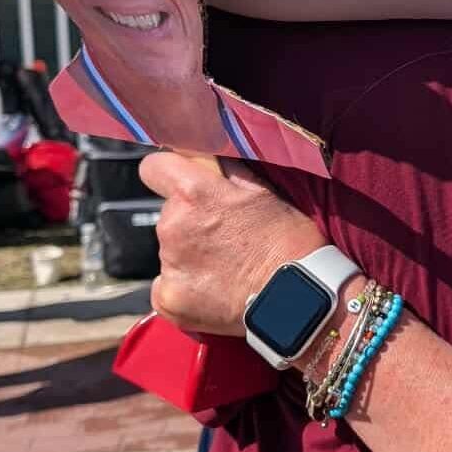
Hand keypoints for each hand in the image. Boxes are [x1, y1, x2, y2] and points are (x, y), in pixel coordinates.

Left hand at [140, 153, 327, 335]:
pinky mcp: (167, 298)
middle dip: (191, 220)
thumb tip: (208, 152)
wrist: (297, 296)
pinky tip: (215, 290)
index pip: (154, 168)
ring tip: (228, 266)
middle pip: (169, 214)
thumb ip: (226, 169)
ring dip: (191, 254)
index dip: (169, 174)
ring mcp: (168, 265)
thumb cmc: (289, 240)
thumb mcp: (264, 191)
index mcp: (194, 193)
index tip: (182, 184)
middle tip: (227, 236)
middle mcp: (172, 225)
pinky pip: (167, 285)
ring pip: (170, 250)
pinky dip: (187, 287)